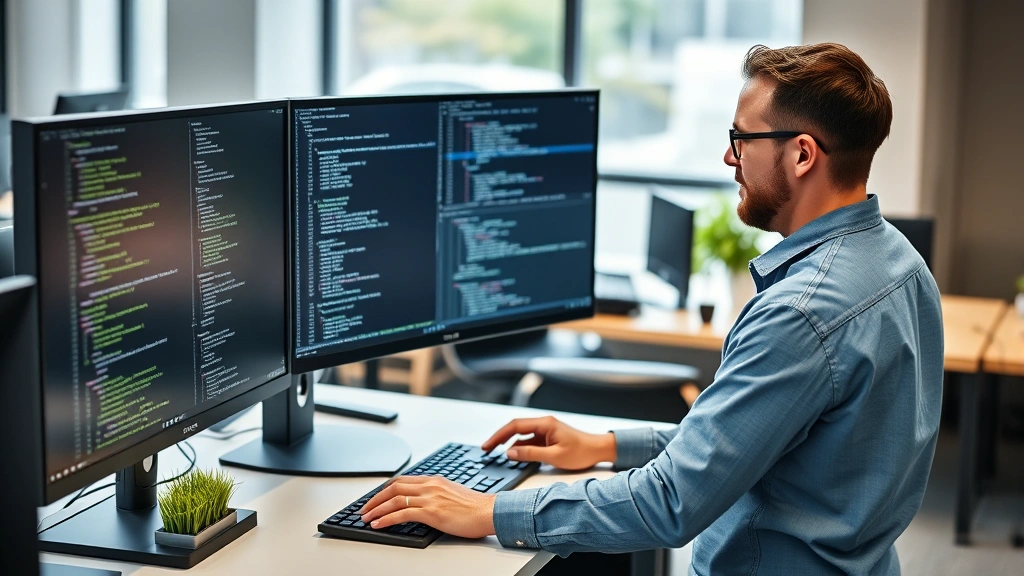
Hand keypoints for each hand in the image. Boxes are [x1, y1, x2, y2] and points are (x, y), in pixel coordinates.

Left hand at [359, 476, 495, 537]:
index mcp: (434, 480)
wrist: (489, 512)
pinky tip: (378, 524)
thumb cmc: (476, 507)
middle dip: (375, 499)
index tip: (376, 497)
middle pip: (394, 487)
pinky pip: (402, 513)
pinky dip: (386, 519)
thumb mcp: (453, 493)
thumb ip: (437, 493)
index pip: (402, 480)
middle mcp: (430, 485)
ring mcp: (430, 498)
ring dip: (376, 509)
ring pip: (394, 500)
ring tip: (366, 518)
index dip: (385, 489)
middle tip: (364, 509)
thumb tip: (424, 502)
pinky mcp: (431, 512)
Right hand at [481, 416, 615, 470]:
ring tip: (496, 454)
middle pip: (515, 428)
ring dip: (509, 444)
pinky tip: (514, 456)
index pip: (515, 426)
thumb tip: (510, 453)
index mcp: (544, 424)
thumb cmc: (581, 452)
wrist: (598, 450)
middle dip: (499, 438)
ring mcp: (545, 431)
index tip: (488, 446)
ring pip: (521, 435)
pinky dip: (520, 448)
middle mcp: (543, 424)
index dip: (498, 436)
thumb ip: (530, 454)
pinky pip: (529, 441)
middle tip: (486, 449)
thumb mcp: (554, 456)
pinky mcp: (548, 438)